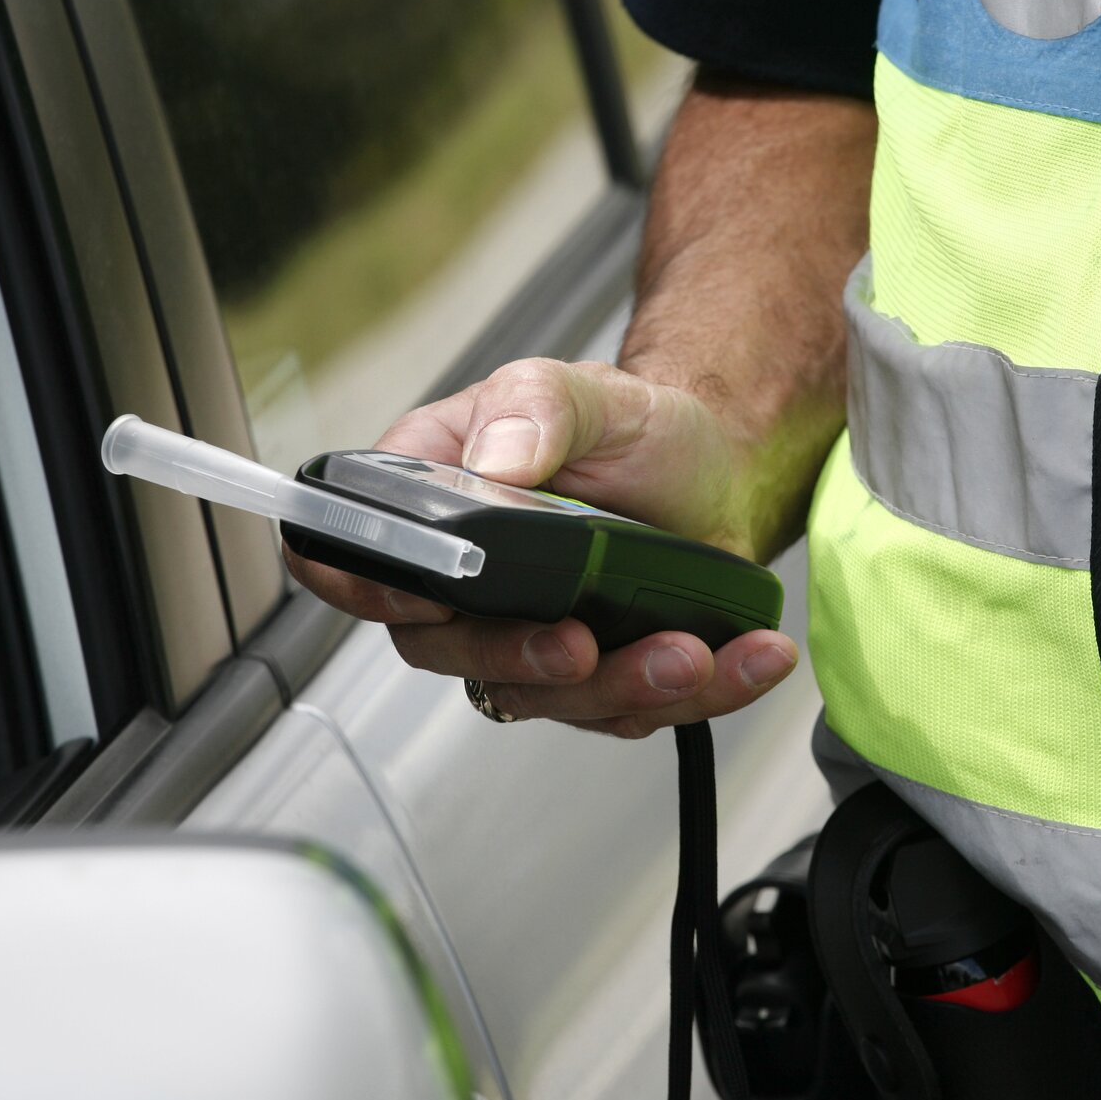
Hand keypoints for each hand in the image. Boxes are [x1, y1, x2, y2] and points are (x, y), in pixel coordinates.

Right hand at [283, 358, 801, 737]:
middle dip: (516, 657)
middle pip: (448, 650)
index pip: (351, 559)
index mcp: (433, 502)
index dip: (363, 589)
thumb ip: (534, 406)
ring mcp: (531, 637)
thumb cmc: (632, 427)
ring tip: (687, 655)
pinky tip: (749, 660)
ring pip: (545, 696)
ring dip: (619, 687)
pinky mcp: (602, 676)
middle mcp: (469, 585)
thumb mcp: (584, 389)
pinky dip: (698, 694)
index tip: (420, 602)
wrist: (717, 466)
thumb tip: (497, 460)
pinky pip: (632, 710)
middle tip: (578, 644)